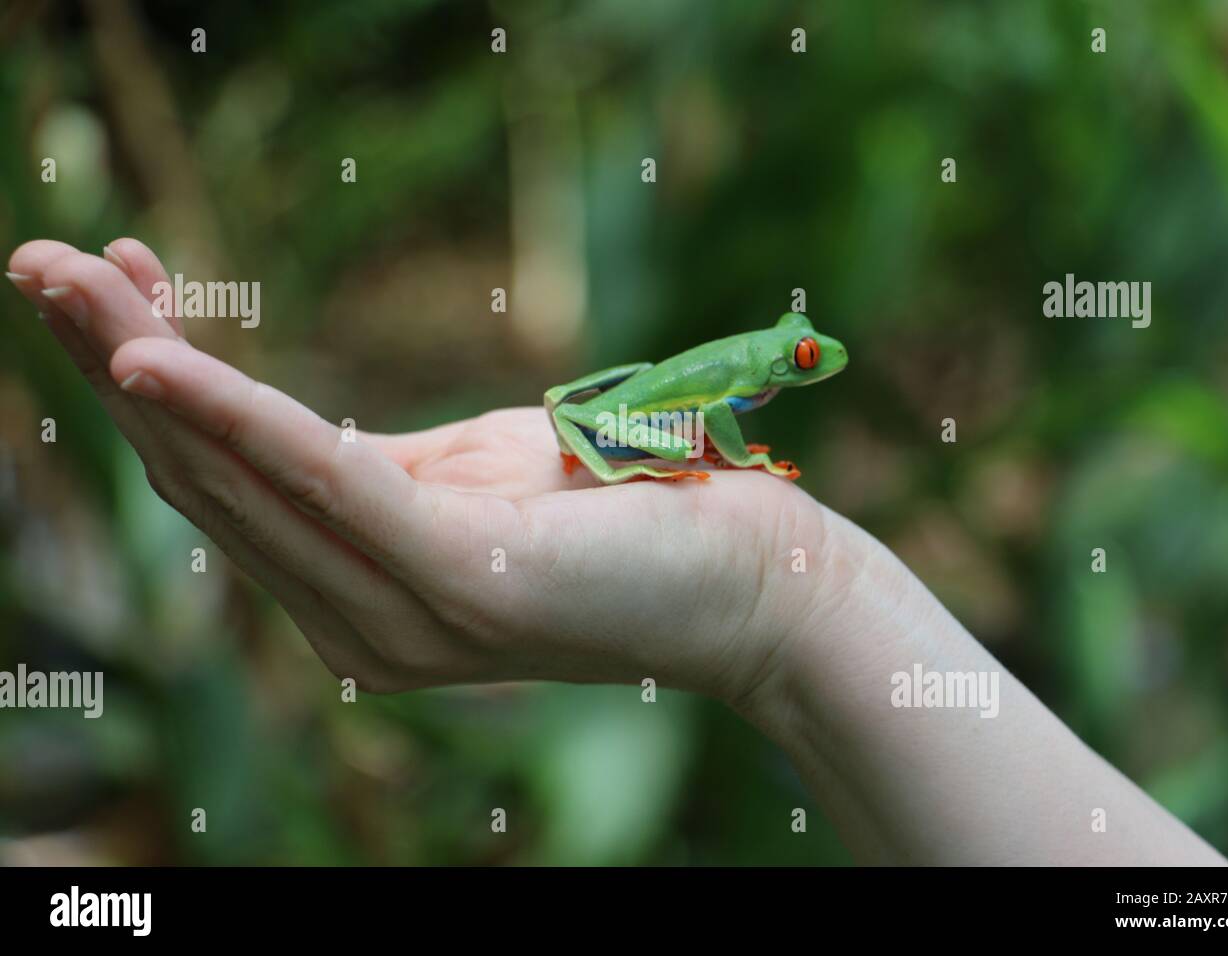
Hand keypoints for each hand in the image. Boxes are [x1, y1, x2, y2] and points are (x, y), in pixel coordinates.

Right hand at [8, 239, 858, 704]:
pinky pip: (327, 484)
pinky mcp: (459, 578)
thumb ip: (377, 474)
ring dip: (147, 375)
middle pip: (209, 481)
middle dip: (115, 365)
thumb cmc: (621, 514)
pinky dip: (239, 421)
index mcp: (357, 589)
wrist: (753, 575)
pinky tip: (161, 364)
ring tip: (64, 284)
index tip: (117, 280)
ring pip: (243, 482)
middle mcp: (358, 620)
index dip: (158, 388)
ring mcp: (404, 612)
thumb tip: (291, 436)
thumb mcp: (474, 479)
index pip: (230, 487)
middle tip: (34, 266)